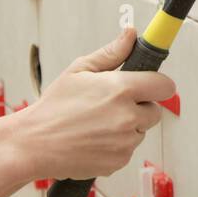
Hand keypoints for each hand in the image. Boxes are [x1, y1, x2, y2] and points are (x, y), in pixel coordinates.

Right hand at [9, 27, 173, 181]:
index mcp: (122, 89)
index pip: (164, 86)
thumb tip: (130, 34)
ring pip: (140, 131)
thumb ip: (111, 53)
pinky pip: (128, 150)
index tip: (149, 85)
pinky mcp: (119, 162)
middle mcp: (128, 117)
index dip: (157, 84)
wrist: (33, 144)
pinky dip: (116, 146)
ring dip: (128, 127)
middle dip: (140, 107)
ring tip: (97, 123)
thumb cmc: (53, 106)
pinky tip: (94, 139)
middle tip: (113, 105)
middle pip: (155, 111)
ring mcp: (125, 142)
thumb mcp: (79, 70)